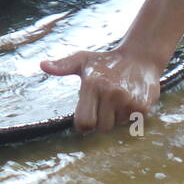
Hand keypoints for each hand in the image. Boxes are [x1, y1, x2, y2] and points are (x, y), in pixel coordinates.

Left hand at [41, 49, 161, 133]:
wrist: (141, 57)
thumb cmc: (107, 61)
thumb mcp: (83, 60)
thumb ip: (63, 65)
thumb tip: (42, 65)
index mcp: (92, 85)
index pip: (84, 122)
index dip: (85, 124)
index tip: (89, 116)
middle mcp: (109, 92)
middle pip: (101, 127)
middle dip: (102, 119)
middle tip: (106, 104)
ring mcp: (127, 99)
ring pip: (117, 124)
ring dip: (117, 117)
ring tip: (119, 98)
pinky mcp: (142, 105)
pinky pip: (132, 122)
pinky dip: (131, 115)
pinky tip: (131, 99)